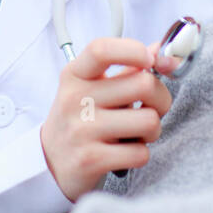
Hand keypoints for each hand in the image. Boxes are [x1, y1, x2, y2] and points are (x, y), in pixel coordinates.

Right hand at [40, 38, 173, 200]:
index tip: (149, 60)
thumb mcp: (93, 87)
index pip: (102, 50)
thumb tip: (161, 50)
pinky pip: (140, 153)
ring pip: (149, 121)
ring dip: (152, 130)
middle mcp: (75, 99)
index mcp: (76, 74)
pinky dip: (140, 154)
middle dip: (160, 99)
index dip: (133, 50)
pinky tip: (125, 152)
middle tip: (150, 107)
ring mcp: (81, 130)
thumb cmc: (81, 118)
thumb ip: (128, 68)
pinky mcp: (90, 159)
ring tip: (137, 133)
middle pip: (143, 84)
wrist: (50, 161)